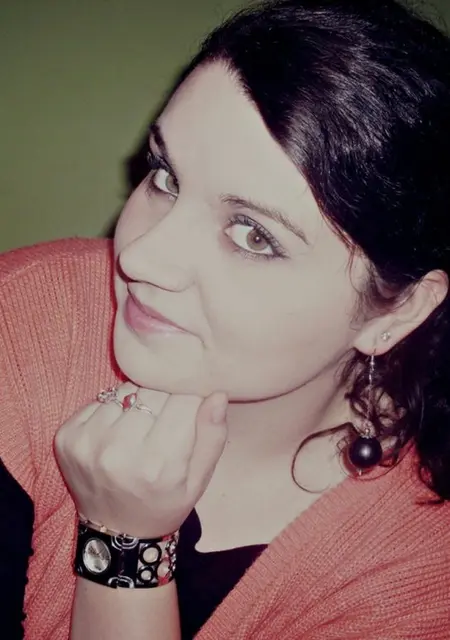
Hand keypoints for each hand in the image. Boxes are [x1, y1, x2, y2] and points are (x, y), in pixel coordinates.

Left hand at [54, 382, 227, 537]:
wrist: (115, 533)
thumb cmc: (165, 503)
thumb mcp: (199, 480)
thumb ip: (212, 436)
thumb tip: (217, 395)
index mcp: (158, 465)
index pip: (184, 399)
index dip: (191, 400)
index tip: (190, 409)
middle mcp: (119, 452)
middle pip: (153, 391)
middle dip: (165, 398)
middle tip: (165, 420)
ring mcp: (88, 443)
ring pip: (126, 390)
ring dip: (138, 401)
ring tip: (141, 427)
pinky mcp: (67, 436)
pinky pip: (100, 400)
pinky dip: (113, 409)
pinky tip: (117, 432)